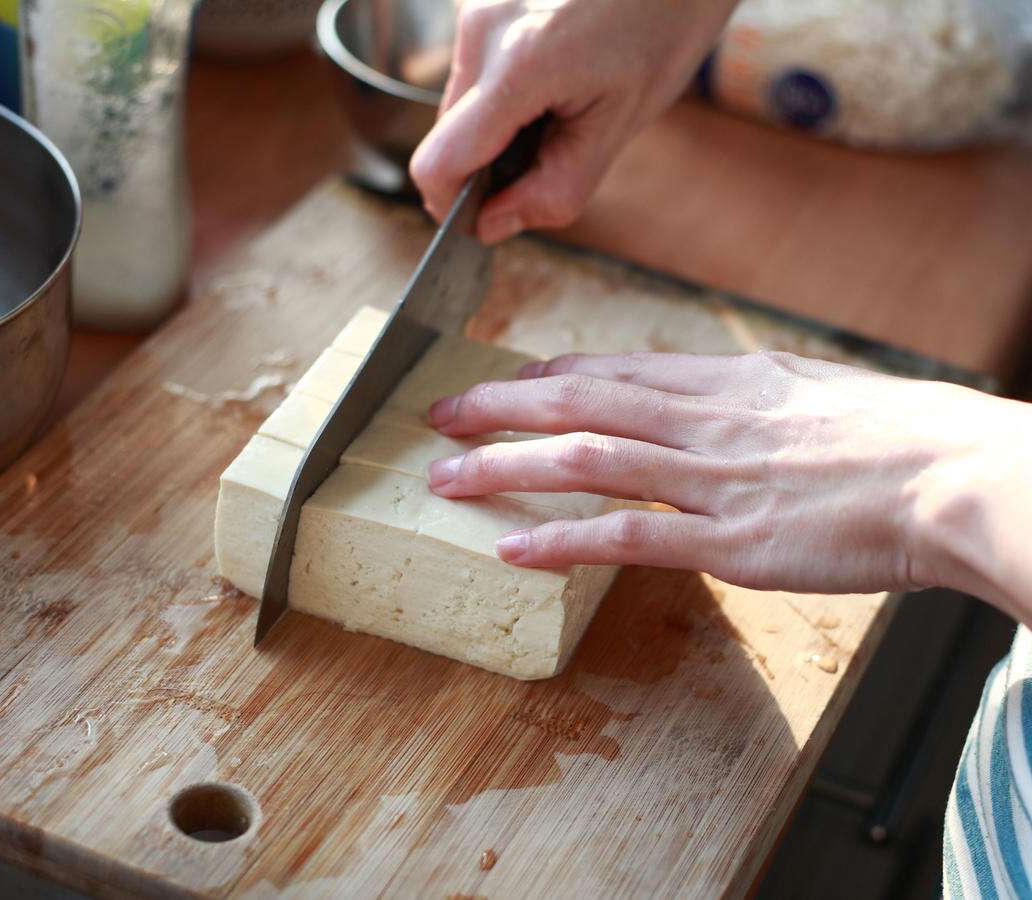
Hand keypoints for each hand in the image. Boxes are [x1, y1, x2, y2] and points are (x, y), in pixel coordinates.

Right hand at [409, 0, 737, 243]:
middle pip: (446, 137)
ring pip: (458, 105)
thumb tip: (492, 226)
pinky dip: (502, 93)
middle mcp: (483, 29)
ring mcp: (476, 7)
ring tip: (558, 105)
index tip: (484, 220)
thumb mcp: (621, 124)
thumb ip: (554, 188)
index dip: (454, 206)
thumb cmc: (666, 27)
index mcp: (518, 66)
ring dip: (495, 128)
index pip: (439, 164)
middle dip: (486, 165)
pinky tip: (551, 75)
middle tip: (548, 156)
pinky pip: (473, 70)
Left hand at [424, 351, 1031, 619]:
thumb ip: (753, 396)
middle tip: (440, 415)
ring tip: (445, 477)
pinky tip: (512, 546)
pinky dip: (562, 539)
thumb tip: (719, 396)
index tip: (503, 381)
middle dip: (499, 406)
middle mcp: (705, 419)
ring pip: (584, 458)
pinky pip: (627, 535)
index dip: (547, 374)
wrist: (960, 477)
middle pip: (579, 400)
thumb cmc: (906, 438)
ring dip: (505, 466)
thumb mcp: (817, 392)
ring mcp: (712, 479)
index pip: (615, 369)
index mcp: (729, 381)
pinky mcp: (730, 541)